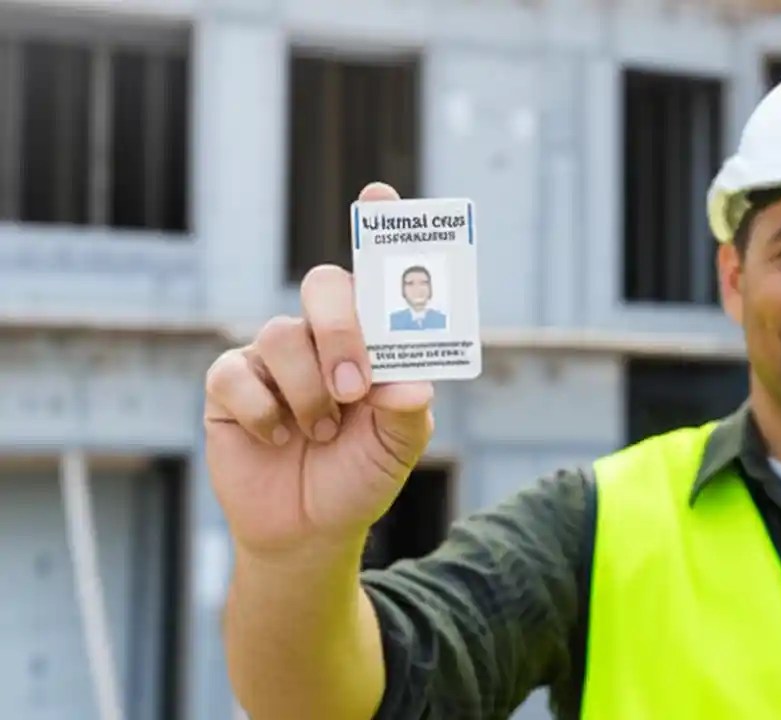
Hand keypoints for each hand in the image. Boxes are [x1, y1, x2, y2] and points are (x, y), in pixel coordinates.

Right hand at [204, 182, 433, 558]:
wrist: (310, 529)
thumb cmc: (359, 475)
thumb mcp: (399, 446)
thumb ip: (407, 410)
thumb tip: (409, 381)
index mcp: (369, 339)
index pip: (372, 273)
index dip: (376, 229)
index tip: (380, 196)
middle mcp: (320, 334)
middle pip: (324, 287)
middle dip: (342, 331)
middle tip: (354, 389)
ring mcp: (273, 356)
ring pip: (282, 336)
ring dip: (308, 393)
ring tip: (320, 433)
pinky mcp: (228, 385)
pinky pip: (237, 374)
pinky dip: (263, 412)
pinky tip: (278, 438)